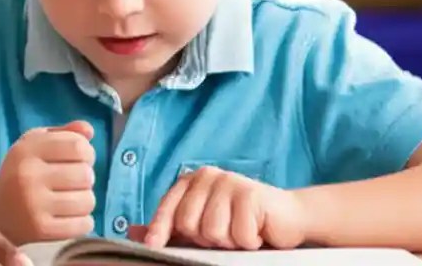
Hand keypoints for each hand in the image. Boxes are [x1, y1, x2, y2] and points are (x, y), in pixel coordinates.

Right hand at [0, 121, 96, 242]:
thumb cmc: (19, 175)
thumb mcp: (32, 146)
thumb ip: (62, 134)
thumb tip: (89, 129)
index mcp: (25, 150)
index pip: (78, 146)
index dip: (86, 153)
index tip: (77, 160)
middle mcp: (28, 175)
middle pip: (86, 174)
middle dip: (85, 178)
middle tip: (71, 182)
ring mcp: (34, 205)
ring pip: (88, 200)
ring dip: (84, 200)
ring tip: (69, 199)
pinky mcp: (42, 229)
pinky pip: (84, 224)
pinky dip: (82, 221)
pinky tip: (67, 217)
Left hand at [138, 166, 306, 250]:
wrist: (287, 218)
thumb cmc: (241, 222)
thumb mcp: (202, 224)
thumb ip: (171, 226)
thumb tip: (134, 232)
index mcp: (192, 180)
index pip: (168, 207)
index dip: (159, 229)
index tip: (153, 246)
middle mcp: (208, 176)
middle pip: (189, 224)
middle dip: (207, 239)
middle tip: (226, 233)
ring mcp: (230, 182)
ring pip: (212, 231)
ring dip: (230, 241)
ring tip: (242, 230)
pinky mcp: (251, 194)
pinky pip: (238, 235)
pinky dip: (249, 241)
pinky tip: (257, 231)